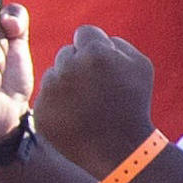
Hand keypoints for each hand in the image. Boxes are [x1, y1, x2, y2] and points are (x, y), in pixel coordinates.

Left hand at [30, 26, 158, 176]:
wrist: (121, 149)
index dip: (95, 48)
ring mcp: (51, 91)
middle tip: (95, 88)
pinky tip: (75, 117)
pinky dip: (58, 105)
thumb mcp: (140, 65)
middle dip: (79, 65)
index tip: (102, 65)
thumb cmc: (134, 104)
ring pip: (54, 75)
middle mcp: (68, 68)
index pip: (84, 33)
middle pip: (66, 53)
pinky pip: (46, 97)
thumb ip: (117, 43)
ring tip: (87, 105)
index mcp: (95, 52)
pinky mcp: (41, 111)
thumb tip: (98, 38)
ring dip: (66, 84)